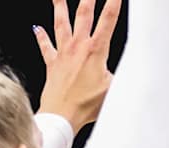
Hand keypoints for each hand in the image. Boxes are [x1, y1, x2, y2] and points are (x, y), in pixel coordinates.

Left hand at [34, 0, 120, 133]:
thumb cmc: (87, 105)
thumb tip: (132, 73)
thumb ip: (121, 76)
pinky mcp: (52, 64)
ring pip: (61, 23)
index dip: (113, 3)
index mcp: (95, 51)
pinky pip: (46, 46)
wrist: (62, 114)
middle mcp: (78, 47)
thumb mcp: (113, 89)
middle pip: (84, 14)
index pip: (108, 20)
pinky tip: (36, 28)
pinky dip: (41, 37)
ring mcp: (63, 53)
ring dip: (60, 6)